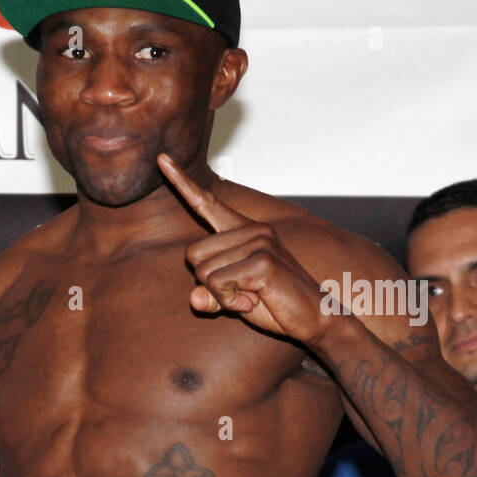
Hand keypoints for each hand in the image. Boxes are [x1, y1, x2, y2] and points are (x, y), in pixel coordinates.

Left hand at [158, 153, 331, 347]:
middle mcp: (252, 229)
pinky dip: (230, 302)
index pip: (206, 203)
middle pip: (193, 254)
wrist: (315, 318)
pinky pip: (218, 284)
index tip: (161, 158)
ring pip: (204, 272)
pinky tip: (255, 300)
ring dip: (222, 295)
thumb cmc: (275, 304)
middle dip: (208, 282)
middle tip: (241, 291)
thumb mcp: (234, 299)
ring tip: (252, 296)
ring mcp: (260, 241)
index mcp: (243, 231)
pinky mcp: (262, 261)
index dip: (181, 182)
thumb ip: (211, 295)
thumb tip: (194, 299)